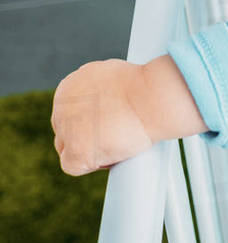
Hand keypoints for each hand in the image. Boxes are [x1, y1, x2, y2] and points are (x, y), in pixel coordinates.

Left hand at [51, 59, 153, 175]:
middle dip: (88, 135)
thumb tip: (110, 102)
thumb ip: (102, 91)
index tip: (108, 124)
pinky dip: (92, 164)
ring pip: (68, 149)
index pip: (70, 112)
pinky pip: (73, 166)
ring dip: (90, 150)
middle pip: (67, 130)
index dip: (89, 121)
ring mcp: (66, 130)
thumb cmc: (144, 86)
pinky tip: (112, 155)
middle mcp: (62, 107)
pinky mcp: (76, 151)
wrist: (150, 97)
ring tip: (118, 144)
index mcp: (70, 87)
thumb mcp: (115, 76)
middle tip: (114, 136)